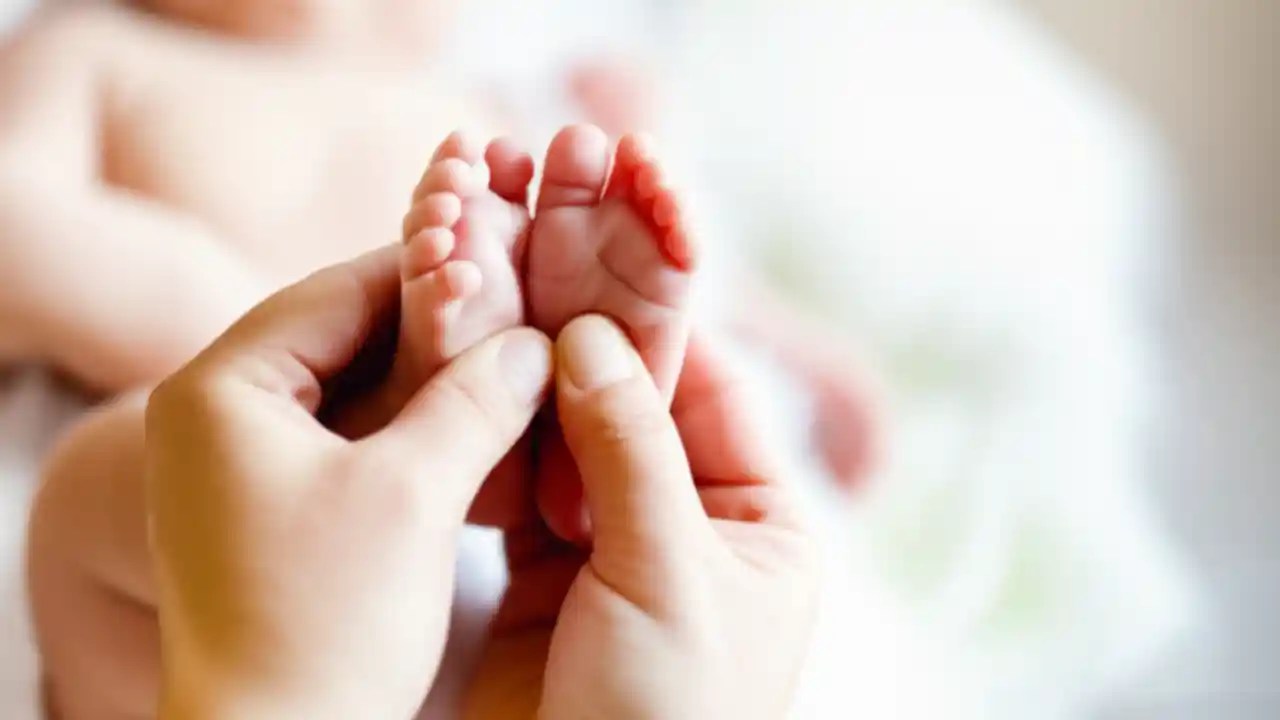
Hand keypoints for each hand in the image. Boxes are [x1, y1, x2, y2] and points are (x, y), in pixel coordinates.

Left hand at [144, 246, 552, 718]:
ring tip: (511, 363)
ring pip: (351, 389)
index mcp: (221, 388)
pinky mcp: (271, 509)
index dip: (431, 266)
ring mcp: (238, 465)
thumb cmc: (324, 625)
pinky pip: (349, 439)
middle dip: (435, 326)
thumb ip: (478, 398)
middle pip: (342, 335)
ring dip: (429, 379)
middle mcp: (214, 415)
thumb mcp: (414, 493)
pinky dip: (410, 429)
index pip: (338, 290)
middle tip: (520, 309)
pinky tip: (475, 426)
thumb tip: (535, 342)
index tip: (508, 253)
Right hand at [466, 316, 819, 719]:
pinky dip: (496, 450)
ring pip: (570, 448)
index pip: (710, 394)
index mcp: (757, 522)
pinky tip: (465, 398)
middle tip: (524, 281)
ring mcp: (612, 551)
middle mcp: (688, 526)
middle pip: (634, 412)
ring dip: (531, 395)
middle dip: (582, 355)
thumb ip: (632, 450)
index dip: (654, 330)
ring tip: (484, 323)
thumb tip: (593, 338)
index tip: (595, 270)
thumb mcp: (668, 572)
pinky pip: (521, 494)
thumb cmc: (667, 719)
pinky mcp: (544, 580)